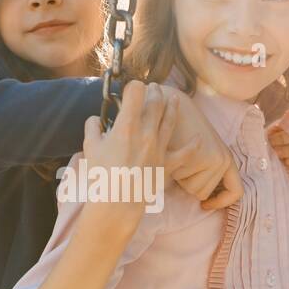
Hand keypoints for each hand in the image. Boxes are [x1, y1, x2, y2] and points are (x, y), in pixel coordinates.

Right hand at [80, 79, 177, 236]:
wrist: (118, 201)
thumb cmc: (102, 174)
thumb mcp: (90, 147)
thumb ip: (93, 127)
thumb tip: (96, 120)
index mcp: (127, 125)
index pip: (135, 91)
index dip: (133, 86)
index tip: (130, 90)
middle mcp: (147, 131)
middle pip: (155, 102)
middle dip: (154, 91)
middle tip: (153, 88)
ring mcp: (159, 146)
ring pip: (170, 119)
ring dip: (172, 105)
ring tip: (172, 98)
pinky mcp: (167, 163)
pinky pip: (185, 154)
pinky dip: (192, 146)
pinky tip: (198, 139)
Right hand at [159, 84, 242, 209]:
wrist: (171, 106)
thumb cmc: (181, 130)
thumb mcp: (200, 150)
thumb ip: (205, 171)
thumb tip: (203, 199)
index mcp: (226, 158)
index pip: (236, 191)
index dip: (221, 202)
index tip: (205, 205)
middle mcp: (224, 160)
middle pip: (203, 193)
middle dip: (188, 183)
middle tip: (183, 161)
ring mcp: (213, 159)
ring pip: (192, 189)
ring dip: (180, 177)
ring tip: (178, 154)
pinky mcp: (200, 158)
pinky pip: (182, 179)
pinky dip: (173, 170)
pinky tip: (173, 152)